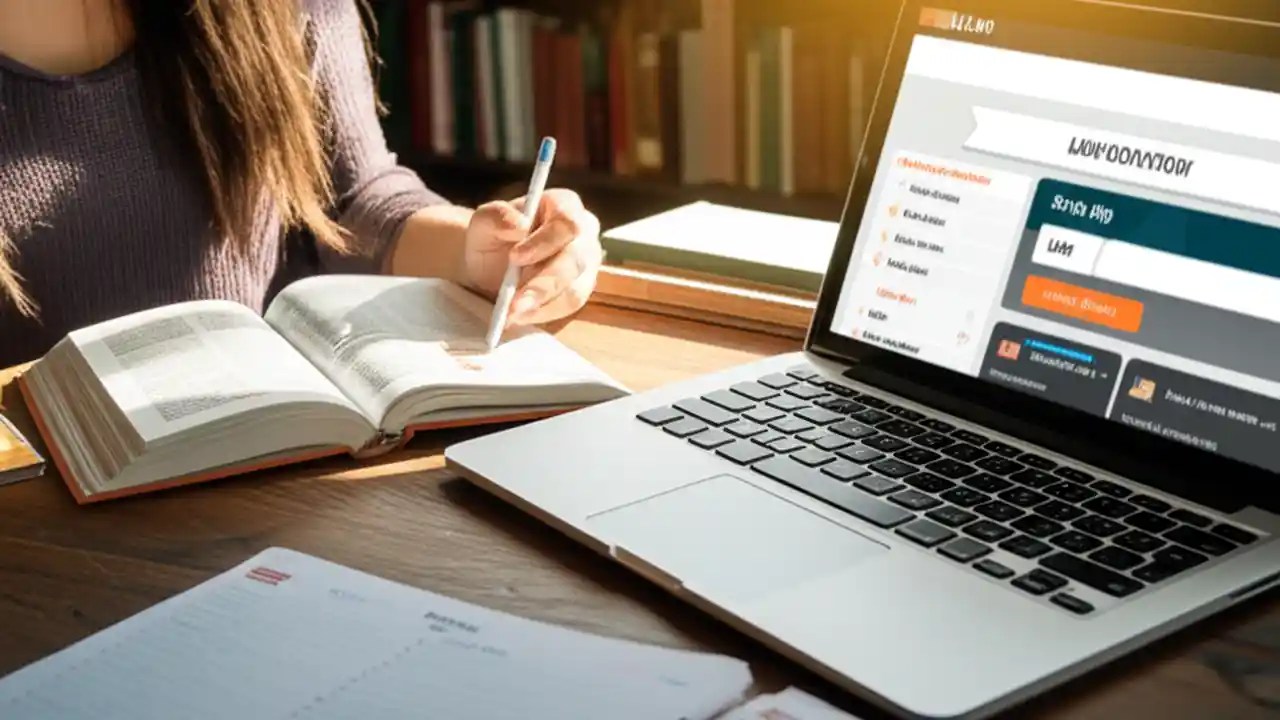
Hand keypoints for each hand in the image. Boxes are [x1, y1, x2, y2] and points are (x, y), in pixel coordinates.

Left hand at [463, 189, 602, 325]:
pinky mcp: (581, 288)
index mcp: (564, 205)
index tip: (515, 258)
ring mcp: (587, 264)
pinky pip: (569, 305)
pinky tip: (520, 316)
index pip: (567, 223)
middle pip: (575, 260)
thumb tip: (519, 225)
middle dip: (544, 284)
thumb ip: (496, 217)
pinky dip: (543, 313)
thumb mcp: (483, 222)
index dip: (545, 242)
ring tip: (512, 313)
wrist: (490, 263)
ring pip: (575, 288)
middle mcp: (583, 233)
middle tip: (514, 303)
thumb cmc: (492, 237)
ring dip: (542, 304)